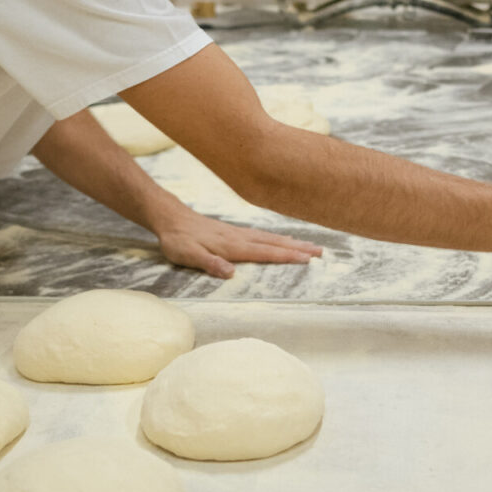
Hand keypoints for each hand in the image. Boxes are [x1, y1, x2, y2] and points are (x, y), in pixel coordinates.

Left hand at [154, 208, 321, 277]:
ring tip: (310, 246)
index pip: (265, 252)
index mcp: (232, 246)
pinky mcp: (234, 232)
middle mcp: (239, 238)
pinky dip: (277, 238)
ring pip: (270, 238)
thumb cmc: (178, 240)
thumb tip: (230, 273)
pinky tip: (282, 240)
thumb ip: (209, 263)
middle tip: (321, 252)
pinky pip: (262, 235)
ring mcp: (238, 233)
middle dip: (298, 247)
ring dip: (291, 242)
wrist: (170, 218)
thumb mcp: (188, 255)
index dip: (286, 256)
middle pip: (274, 243)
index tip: (307, 259)